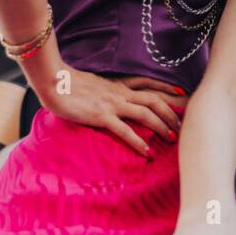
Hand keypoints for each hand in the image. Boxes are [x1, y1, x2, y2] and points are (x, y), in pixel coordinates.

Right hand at [36, 67, 186, 154]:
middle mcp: (119, 92)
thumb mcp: (91, 84)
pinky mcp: (101, 115)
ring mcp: (111, 103)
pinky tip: (147, 152)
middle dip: (171, 112)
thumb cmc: (67, 83)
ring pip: (145, 113)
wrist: (53, 81)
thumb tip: (105, 96)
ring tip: (172, 139)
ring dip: (161, 125)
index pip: (147, 83)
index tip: (181, 92)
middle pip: (154, 99)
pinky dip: (138, 142)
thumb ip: (103, 90)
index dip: (165, 87)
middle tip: (182, 125)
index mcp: (117, 85)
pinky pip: (124, 130)